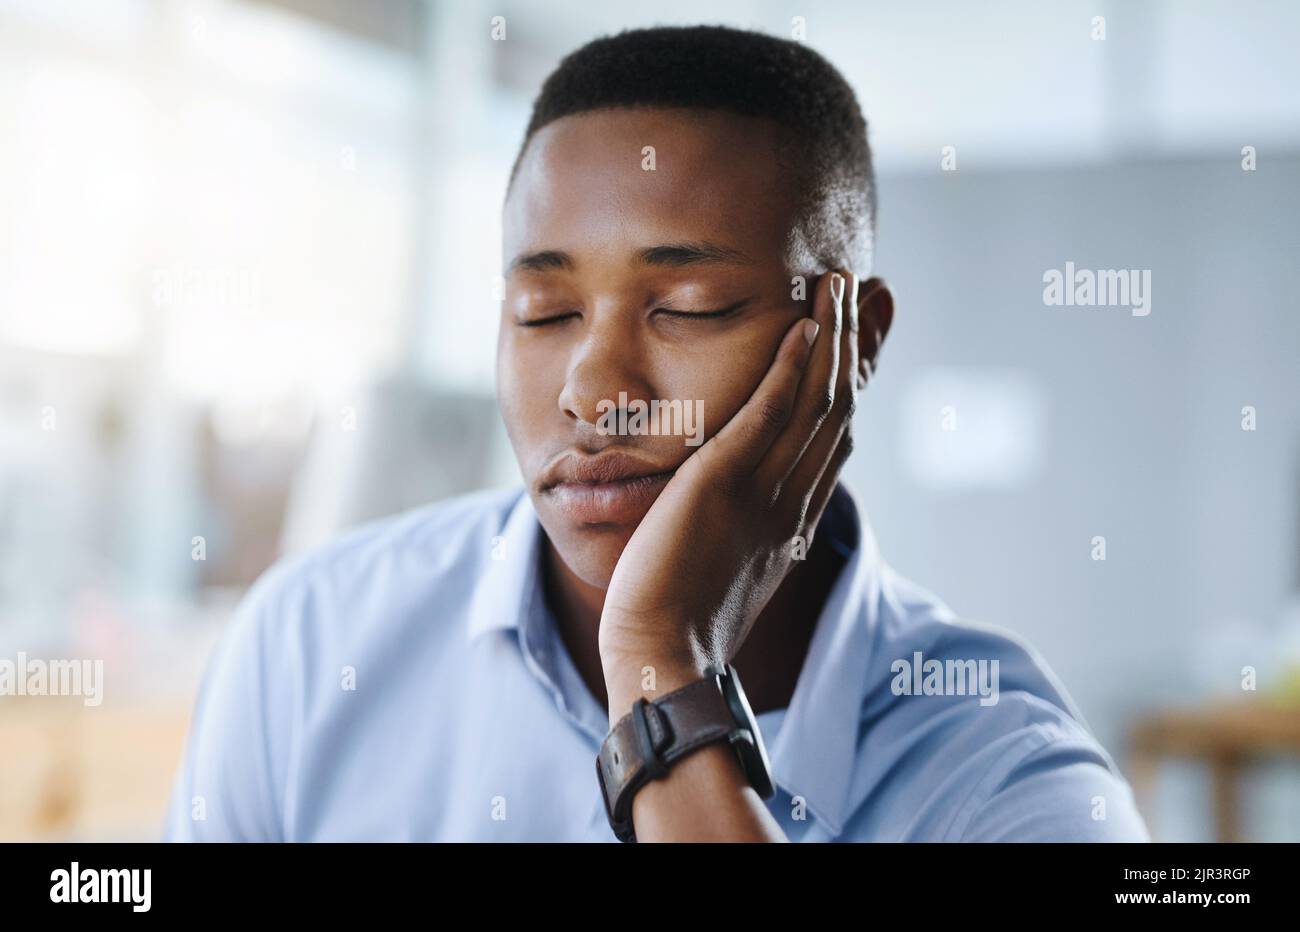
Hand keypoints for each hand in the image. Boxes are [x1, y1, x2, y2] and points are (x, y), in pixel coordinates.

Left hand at [599, 270, 880, 715]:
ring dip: (830, 337)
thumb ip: (751, 529)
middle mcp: (791, 499)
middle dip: (854, 344)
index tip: (862, 340)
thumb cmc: (681, 618)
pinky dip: (790, 368)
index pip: (836, 437)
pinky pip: (768, 414)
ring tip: (839, 285)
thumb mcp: (732, 566)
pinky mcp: (723, 482)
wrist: (661, 654)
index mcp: (794, 519)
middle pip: (837, 407)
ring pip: (813, 401)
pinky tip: (801, 326)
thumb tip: (758, 515)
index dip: (853, 383)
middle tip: (866, 290)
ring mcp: (763, 490)